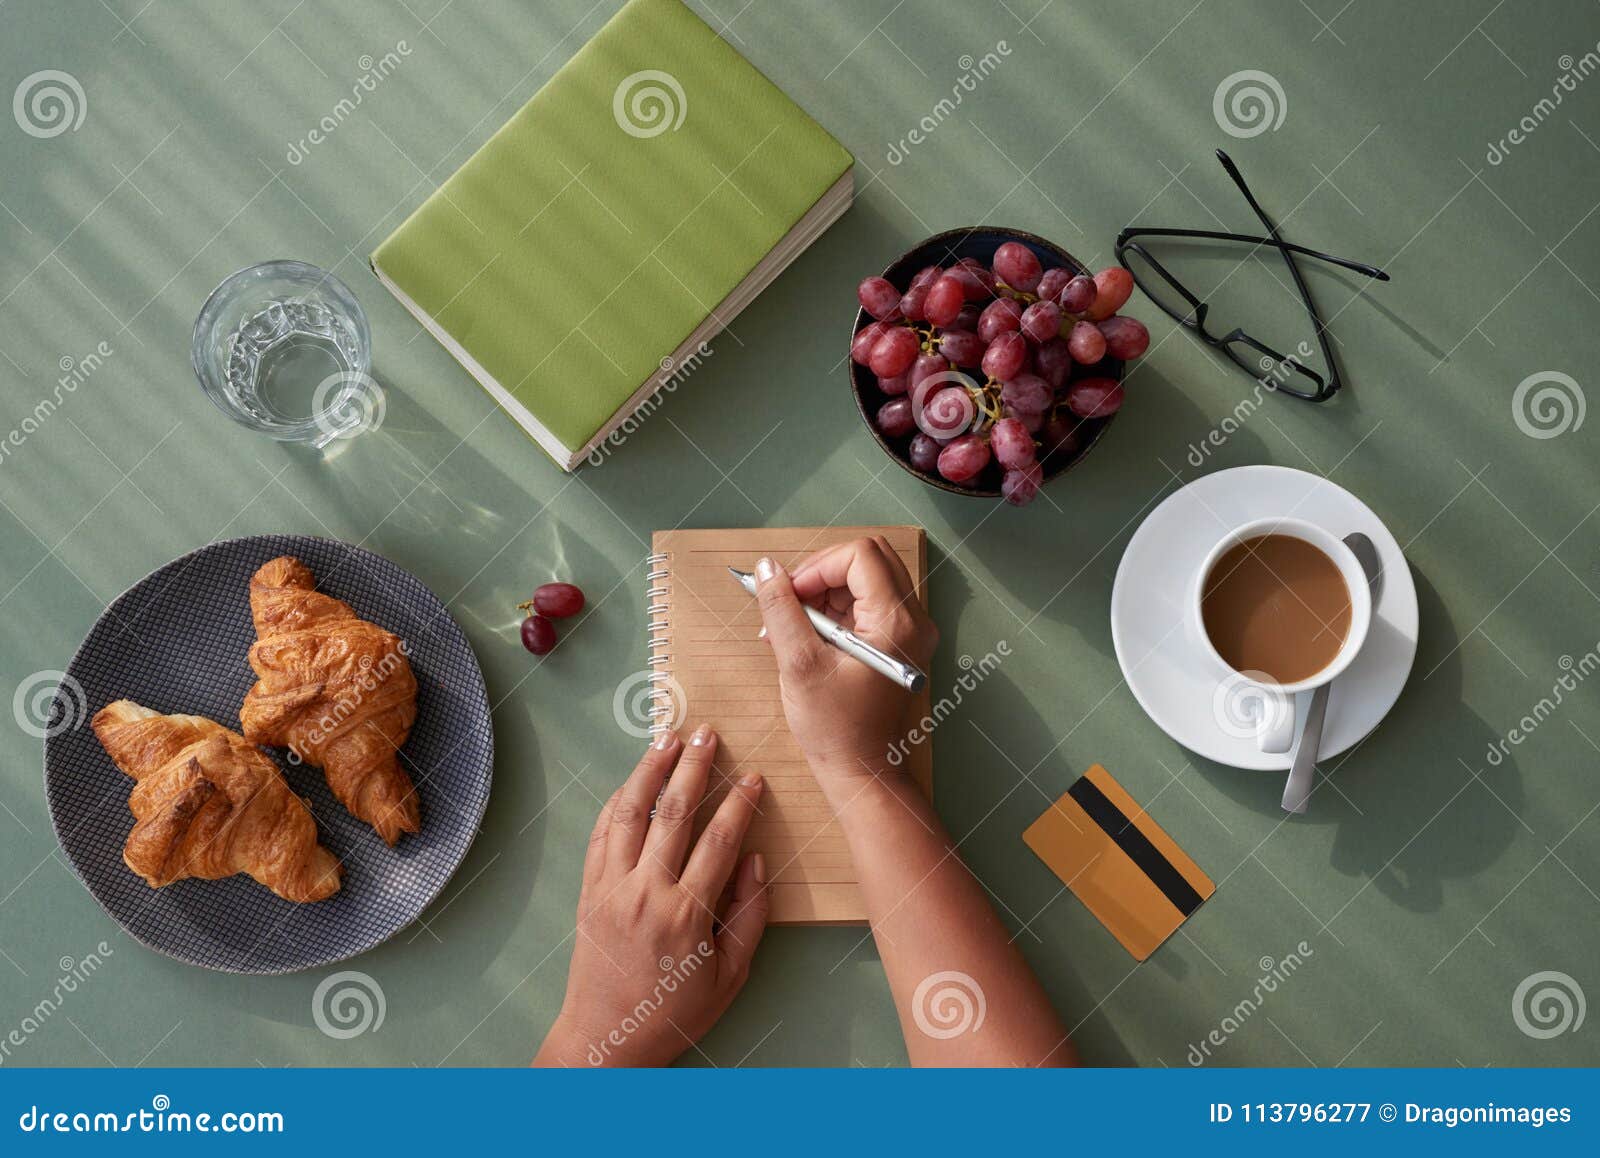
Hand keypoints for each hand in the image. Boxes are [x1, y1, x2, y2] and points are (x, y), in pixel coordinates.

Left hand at [533, 728, 767, 1066]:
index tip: (753, 777)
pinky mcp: (588, 890)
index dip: (739, 804)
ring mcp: (610, 888)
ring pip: (630, 812)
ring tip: (668, 738)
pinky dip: (618, 800)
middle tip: (709, 734)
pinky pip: (602, 833)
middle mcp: (644, 894)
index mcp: (685, 915)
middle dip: (693, 768)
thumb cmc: (673, 1012)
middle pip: (672, 814)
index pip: (718, 841)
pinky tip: (634, 779)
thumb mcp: (730, 976)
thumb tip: (753, 860)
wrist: (605, 1040)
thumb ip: (748, 916)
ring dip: (650, 770)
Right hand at [753, 536, 937, 781]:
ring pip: (865, 580)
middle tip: (789, 604)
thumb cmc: (834, 727)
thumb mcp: (798, 664)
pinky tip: (806, 639)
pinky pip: (866, 605)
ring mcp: (910, 631)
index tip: (789, 594)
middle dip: (821, 575)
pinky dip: (834, 612)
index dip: (817, 566)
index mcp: (897, 621)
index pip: (860, 555)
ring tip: (789, 630)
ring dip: (823, 595)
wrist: (861, 770)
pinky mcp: (899, 642)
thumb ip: (781, 610)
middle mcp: (914, 619)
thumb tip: (767, 570)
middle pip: (866, 561)